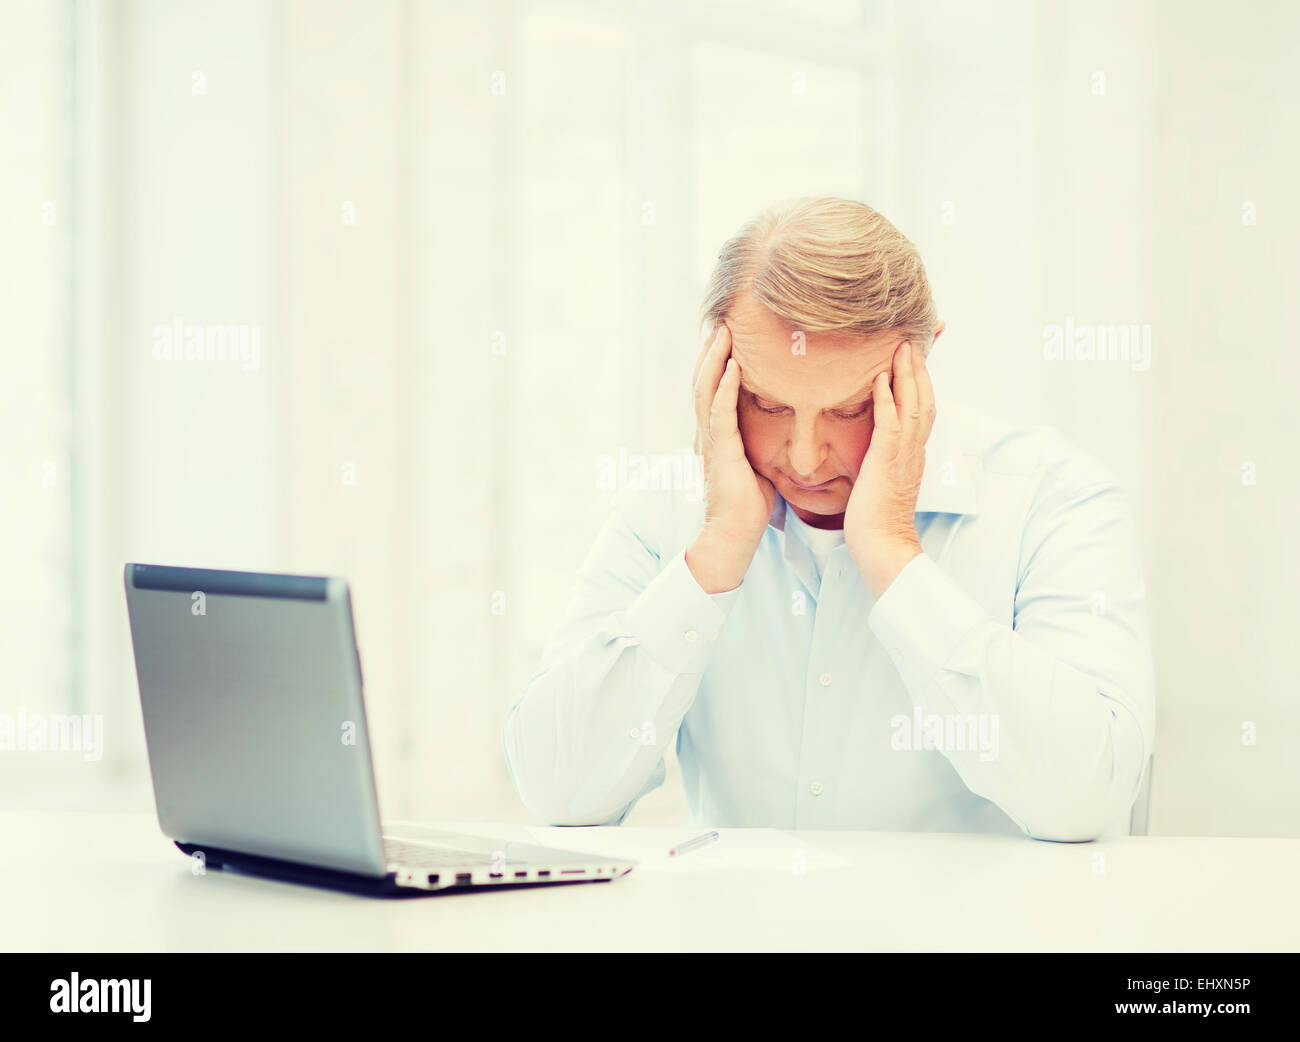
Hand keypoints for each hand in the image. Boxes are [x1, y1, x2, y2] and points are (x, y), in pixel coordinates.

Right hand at [687, 322, 776, 592]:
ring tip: (723, 330)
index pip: (714, 389)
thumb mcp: (757, 468)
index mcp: (718, 436)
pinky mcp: (720, 452)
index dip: (719, 362)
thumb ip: (759, 446)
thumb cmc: (748, 509)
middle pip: (704, 381)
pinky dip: (725, 386)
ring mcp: (712, 441)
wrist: (733, 537)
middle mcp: (709, 434)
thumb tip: (780, 435)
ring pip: (706, 388)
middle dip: (712, 350)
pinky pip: (720, 412)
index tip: (730, 336)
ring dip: (715, 358)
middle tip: (723, 320)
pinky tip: (735, 365)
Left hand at [844, 341, 935, 597]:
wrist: (882, 546)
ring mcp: (903, 454)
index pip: (921, 406)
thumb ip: (881, 457)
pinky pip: (890, 424)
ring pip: (913, 404)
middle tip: (914, 336)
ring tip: (901, 345)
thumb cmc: (875, 518)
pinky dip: (887, 398)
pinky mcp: (887, 462)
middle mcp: (914, 448)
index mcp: (912, 451)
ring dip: (907, 373)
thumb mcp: (880, 478)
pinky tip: (880, 378)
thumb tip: (872, 446)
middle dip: (920, 366)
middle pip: (924, 397)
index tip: (917, 353)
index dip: (921, 379)